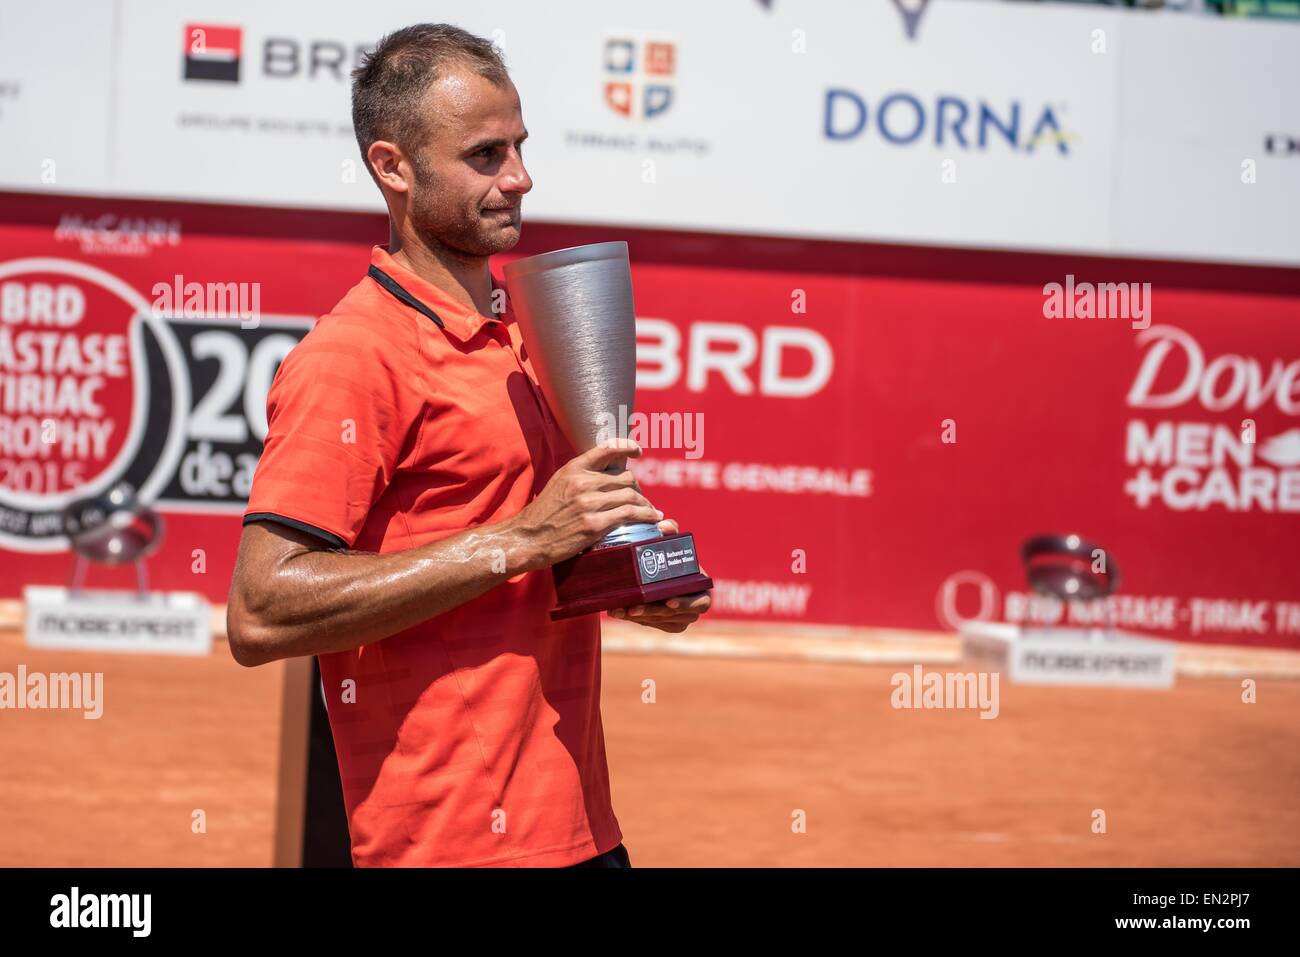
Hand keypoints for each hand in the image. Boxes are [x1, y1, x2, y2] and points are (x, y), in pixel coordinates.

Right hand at [508, 439, 660, 571]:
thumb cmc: (543, 514)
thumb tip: (605, 476)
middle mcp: (582, 482)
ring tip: (651, 512)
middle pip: (626, 478)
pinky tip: (651, 519)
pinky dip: (646, 516)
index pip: (606, 449)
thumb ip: (580, 477)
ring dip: (646, 505)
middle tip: (642, 500)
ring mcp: (589, 503)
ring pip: (631, 496)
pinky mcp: (594, 524)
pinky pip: (629, 514)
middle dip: (638, 489)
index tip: (637, 450)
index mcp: (573, 469)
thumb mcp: (558, 484)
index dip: (627, 446)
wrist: (527, 538)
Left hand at [608, 518, 712, 632]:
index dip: (686, 603)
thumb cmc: (669, 554)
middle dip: (652, 612)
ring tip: (619, 609)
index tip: (669, 602)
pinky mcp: (665, 624)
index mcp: (702, 588)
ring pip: (658, 621)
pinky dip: (634, 618)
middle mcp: (694, 607)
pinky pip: (650, 623)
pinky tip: (618, 611)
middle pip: (673, 615)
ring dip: (638, 616)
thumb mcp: (671, 541)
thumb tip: (663, 525)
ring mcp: (680, 619)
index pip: (701, 602)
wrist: (658, 570)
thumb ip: (670, 531)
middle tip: (633, 608)